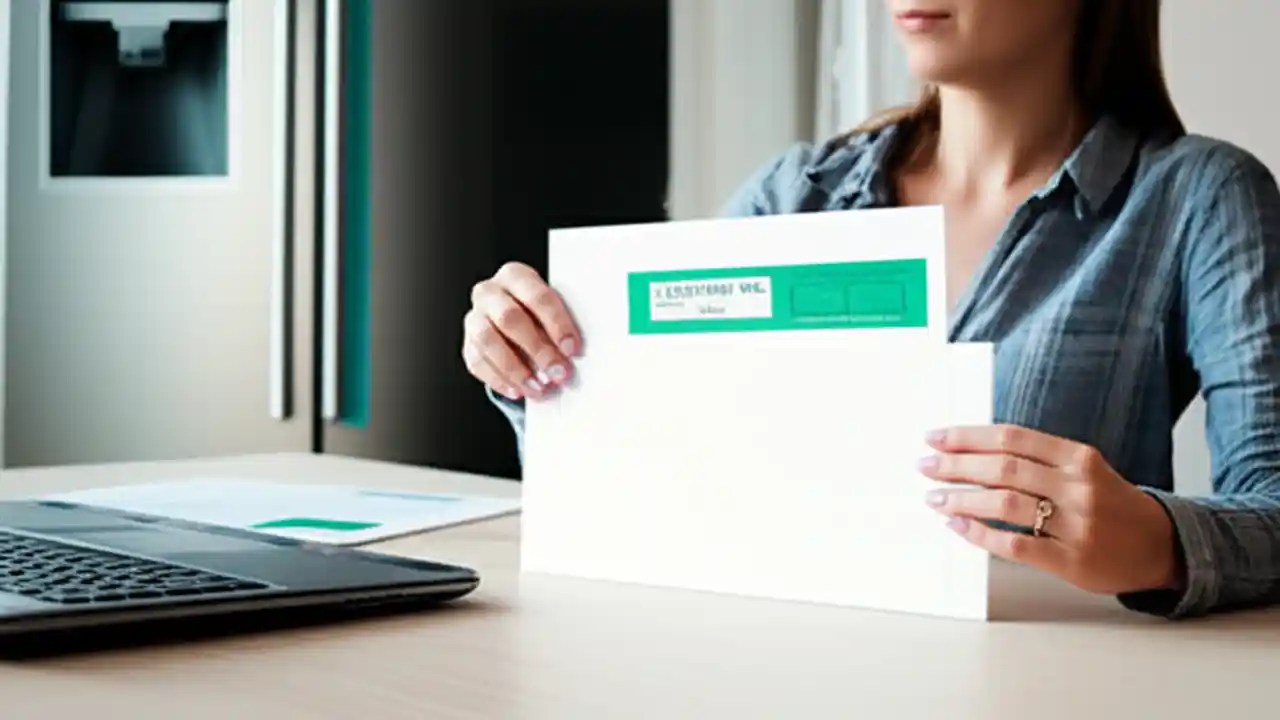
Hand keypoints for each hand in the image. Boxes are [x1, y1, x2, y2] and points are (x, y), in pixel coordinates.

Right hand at [462, 262, 581, 400]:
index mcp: (515, 276)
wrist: (513, 321)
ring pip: (489, 341)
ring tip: (538, 387)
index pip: (537, 296)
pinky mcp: (467, 343)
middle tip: (558, 371)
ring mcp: (474, 318)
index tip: (571, 348)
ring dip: (516, 369)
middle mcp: (489, 292)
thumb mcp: (551, 310)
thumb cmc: (539, 314)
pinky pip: (478, 363)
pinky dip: (499, 380)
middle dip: (537, 349)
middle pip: (510, 318)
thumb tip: (572, 351)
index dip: (556, 323)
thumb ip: (559, 325)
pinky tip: (518, 391)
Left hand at [918, 424, 1184, 594]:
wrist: (1161, 546)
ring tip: (935, 498)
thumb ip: (1037, 460)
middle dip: (956, 465)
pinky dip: (981, 535)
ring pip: (1005, 503)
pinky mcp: (1071, 560)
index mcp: (1078, 457)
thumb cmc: (1110, 503)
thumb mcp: (1082, 469)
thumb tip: (971, 452)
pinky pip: (1016, 544)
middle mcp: (1077, 486)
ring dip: (962, 499)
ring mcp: (1076, 524)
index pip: (1011, 438)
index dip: (968, 436)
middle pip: (1003, 467)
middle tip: (925, 466)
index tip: (934, 437)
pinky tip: (958, 527)